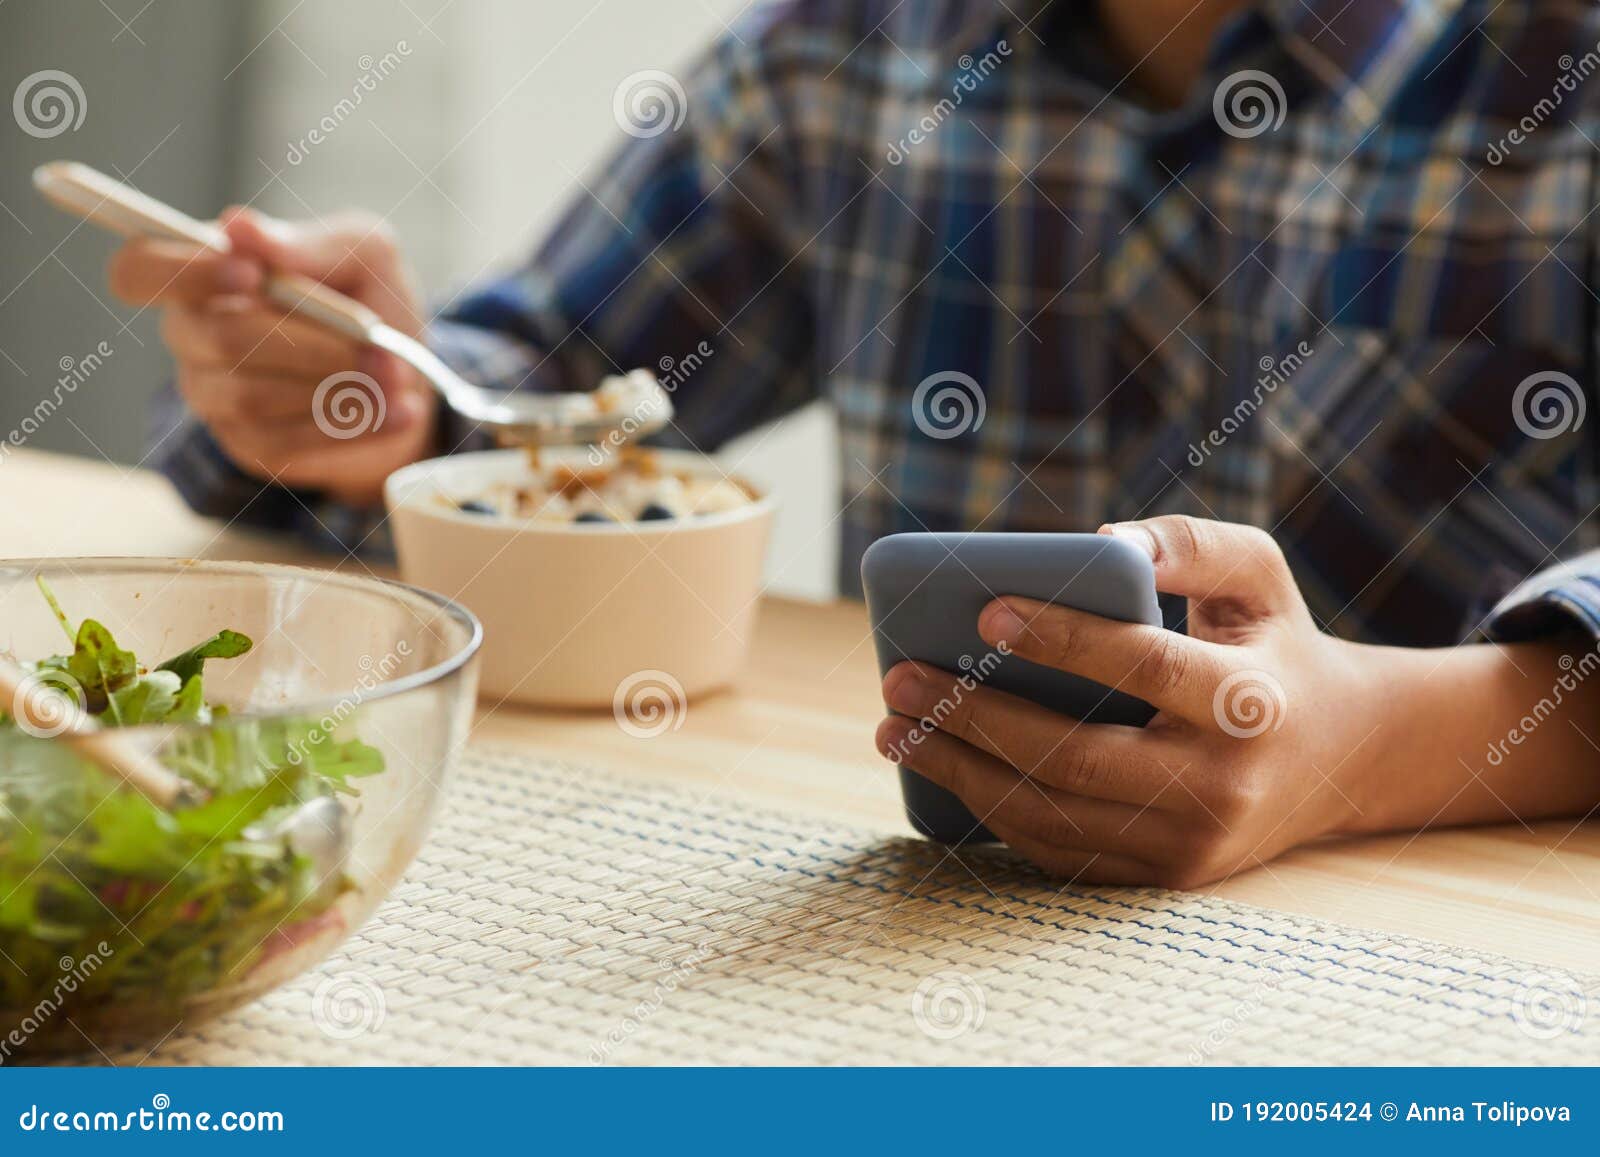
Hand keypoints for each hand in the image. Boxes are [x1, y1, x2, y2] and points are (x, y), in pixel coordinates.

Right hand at [108, 208, 436, 505]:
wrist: (404, 376)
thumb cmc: (368, 299)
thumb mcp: (361, 253)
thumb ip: (309, 242)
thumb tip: (239, 226)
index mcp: (205, 273)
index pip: (139, 270)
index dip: (183, 273)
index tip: (250, 273)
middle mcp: (193, 334)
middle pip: (220, 338)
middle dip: (311, 342)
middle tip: (378, 345)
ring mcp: (215, 395)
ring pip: (253, 396)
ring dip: (336, 387)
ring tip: (395, 378)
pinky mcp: (250, 445)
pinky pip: (286, 442)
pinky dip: (351, 426)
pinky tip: (398, 412)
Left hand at [875, 516, 1599, 886]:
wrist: (1343, 758)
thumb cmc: (1276, 646)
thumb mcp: (1259, 576)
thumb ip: (1190, 543)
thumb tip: (1101, 539)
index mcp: (1252, 702)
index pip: (1146, 668)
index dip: (1065, 640)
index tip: (986, 613)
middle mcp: (1222, 785)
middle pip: (1076, 759)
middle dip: (974, 718)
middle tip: (900, 678)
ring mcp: (1191, 845)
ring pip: (1054, 817)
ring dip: (961, 773)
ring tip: (894, 729)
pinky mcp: (1165, 878)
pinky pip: (1059, 852)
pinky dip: (990, 812)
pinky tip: (942, 768)